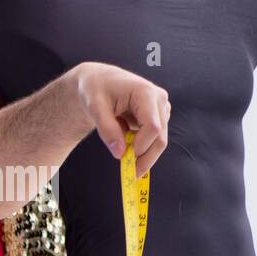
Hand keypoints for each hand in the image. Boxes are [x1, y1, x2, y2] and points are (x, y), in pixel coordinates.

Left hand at [72, 62, 169, 176]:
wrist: (99, 82)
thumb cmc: (95, 89)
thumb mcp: (94, 107)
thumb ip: (107, 129)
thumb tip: (119, 153)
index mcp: (145, 92)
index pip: (153, 127)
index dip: (141, 146)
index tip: (125, 157)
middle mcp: (159, 99)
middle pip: (160, 138)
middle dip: (145, 158)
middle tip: (130, 174)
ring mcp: (162, 108)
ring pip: (159, 141)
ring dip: (142, 153)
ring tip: (122, 150)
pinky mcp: (160, 116)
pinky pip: (154, 139)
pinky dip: (142, 147)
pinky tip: (127, 140)